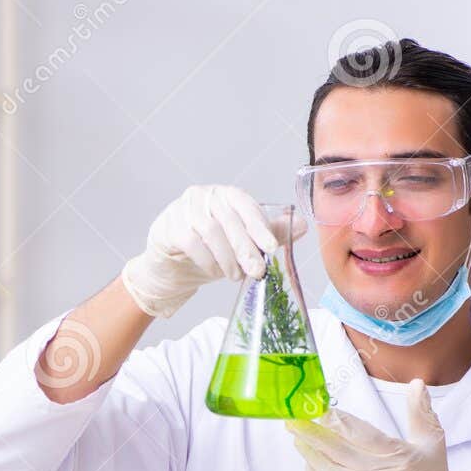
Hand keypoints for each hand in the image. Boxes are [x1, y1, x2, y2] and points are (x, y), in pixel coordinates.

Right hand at [120, 185, 305, 317]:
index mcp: (225, 194)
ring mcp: (183, 209)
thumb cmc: (209, 249)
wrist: (170, 264)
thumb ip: (268, 232)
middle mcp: (204, 196)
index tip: (272, 248)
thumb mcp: (240, 241)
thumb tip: (302, 225)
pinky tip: (215, 272)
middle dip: (246, 248)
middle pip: (229, 221)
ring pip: (211, 232)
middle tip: (258, 271)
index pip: (246, 205)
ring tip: (235, 276)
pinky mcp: (168, 227)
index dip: (260, 227)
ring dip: (227, 258)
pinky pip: (191, 243)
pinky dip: (207, 261)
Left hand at [286, 379, 470, 470]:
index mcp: (402, 457)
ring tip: (299, 439)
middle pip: (341, 453)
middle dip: (314, 435)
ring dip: (311, 455)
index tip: (319, 411)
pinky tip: (310, 465)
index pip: (363, 435)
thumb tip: (415, 384)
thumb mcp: (432, 442)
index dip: (338, 422)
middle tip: (295, 421)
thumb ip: (420, 412)